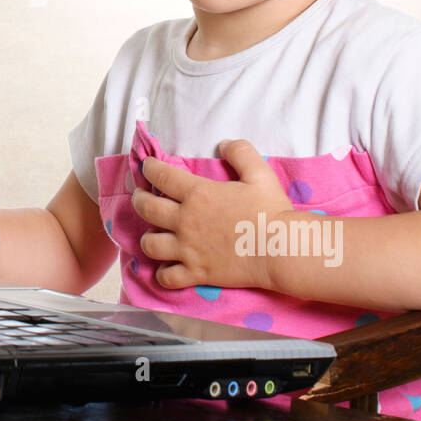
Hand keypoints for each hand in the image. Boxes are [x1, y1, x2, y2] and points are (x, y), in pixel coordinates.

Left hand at [134, 139, 293, 290]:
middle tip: (140, 197)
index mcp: (197, 194)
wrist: (281, 250)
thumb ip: (241, 153)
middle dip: (139, 199)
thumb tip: (225, 143)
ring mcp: (188, 249)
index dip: (150, 168)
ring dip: (148, 237)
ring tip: (152, 234)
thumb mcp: (260, 173)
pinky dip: (163, 274)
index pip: (161, 175)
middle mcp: (185, 220)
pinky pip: (167, 277)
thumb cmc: (271, 211)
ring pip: (150, 244)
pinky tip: (167, 267)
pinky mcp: (196, 273)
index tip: (147, 166)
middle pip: (146, 208)